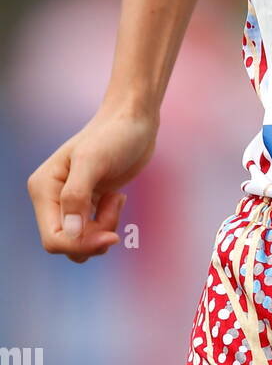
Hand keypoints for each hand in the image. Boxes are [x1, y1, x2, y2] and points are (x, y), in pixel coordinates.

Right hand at [28, 106, 157, 263]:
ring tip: (116, 199)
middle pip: (69, 244)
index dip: (81, 245)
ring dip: (104, 228)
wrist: (134, 120)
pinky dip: (109, 222)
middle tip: (116, 204)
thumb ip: (76, 196)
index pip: (53, 239)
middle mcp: (52, 198)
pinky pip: (93, 232)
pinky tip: (117, 197)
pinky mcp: (88, 204)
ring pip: (81, 242)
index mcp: (44, 188)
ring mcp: (69, 202)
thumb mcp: (93, 160)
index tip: (111, 235)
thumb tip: (71, 233)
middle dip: (96, 235)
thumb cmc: (114, 134)